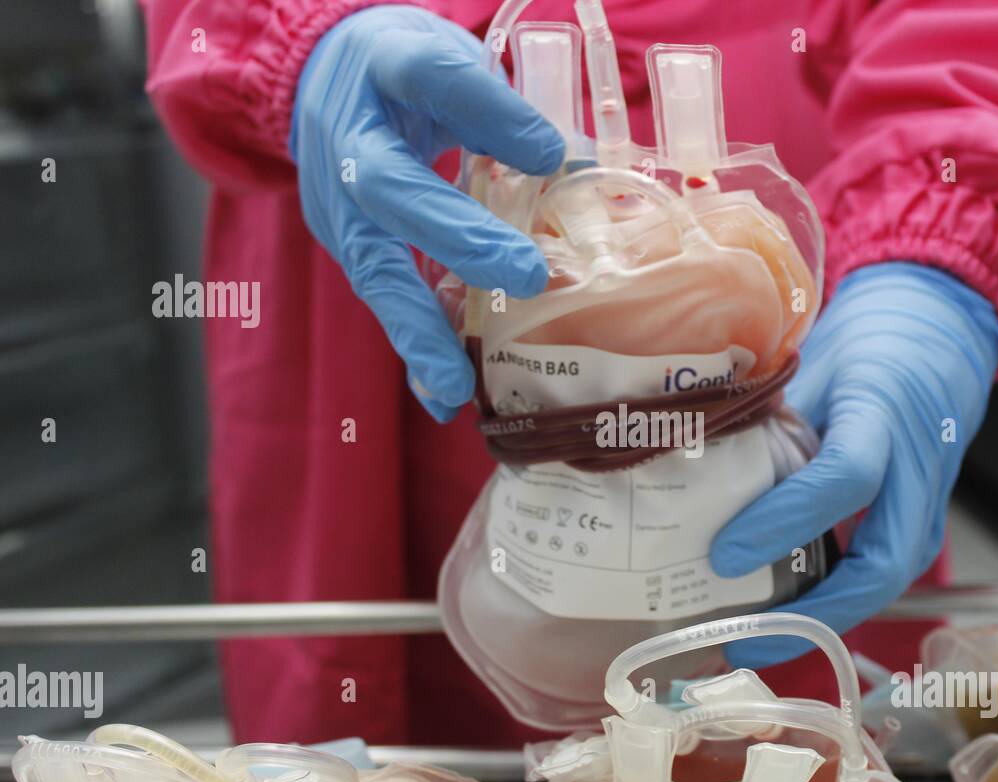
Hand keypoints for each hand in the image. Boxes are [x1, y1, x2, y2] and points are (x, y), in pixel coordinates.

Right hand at [292, 6, 565, 420]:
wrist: (324, 74)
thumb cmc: (406, 74)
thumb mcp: (452, 60)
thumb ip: (502, 106)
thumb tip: (561, 162)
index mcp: (384, 65)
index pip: (428, 74)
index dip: (484, 109)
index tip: (546, 151)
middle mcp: (347, 137)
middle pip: (394, 189)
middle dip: (458, 237)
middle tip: (523, 276)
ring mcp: (336, 197)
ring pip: (373, 264)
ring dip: (418, 327)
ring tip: (455, 384)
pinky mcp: (344, 243)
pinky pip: (381, 295)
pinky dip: (414, 344)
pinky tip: (445, 392)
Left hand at [709, 262, 997, 667]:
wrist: (939, 329)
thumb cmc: (870, 339)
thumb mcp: (814, 360)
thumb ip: (769, 414)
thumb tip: (692, 464)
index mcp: (884, 411)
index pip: (843, 478)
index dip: (784, 522)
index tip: (724, 554)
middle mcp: (917, 465)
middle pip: (883, 564)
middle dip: (812, 612)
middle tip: (741, 635)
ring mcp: (929, 499)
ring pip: (886, 581)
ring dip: (823, 618)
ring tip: (754, 638)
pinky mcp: (922, 519)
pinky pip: (881, 571)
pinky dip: (834, 599)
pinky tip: (783, 614)